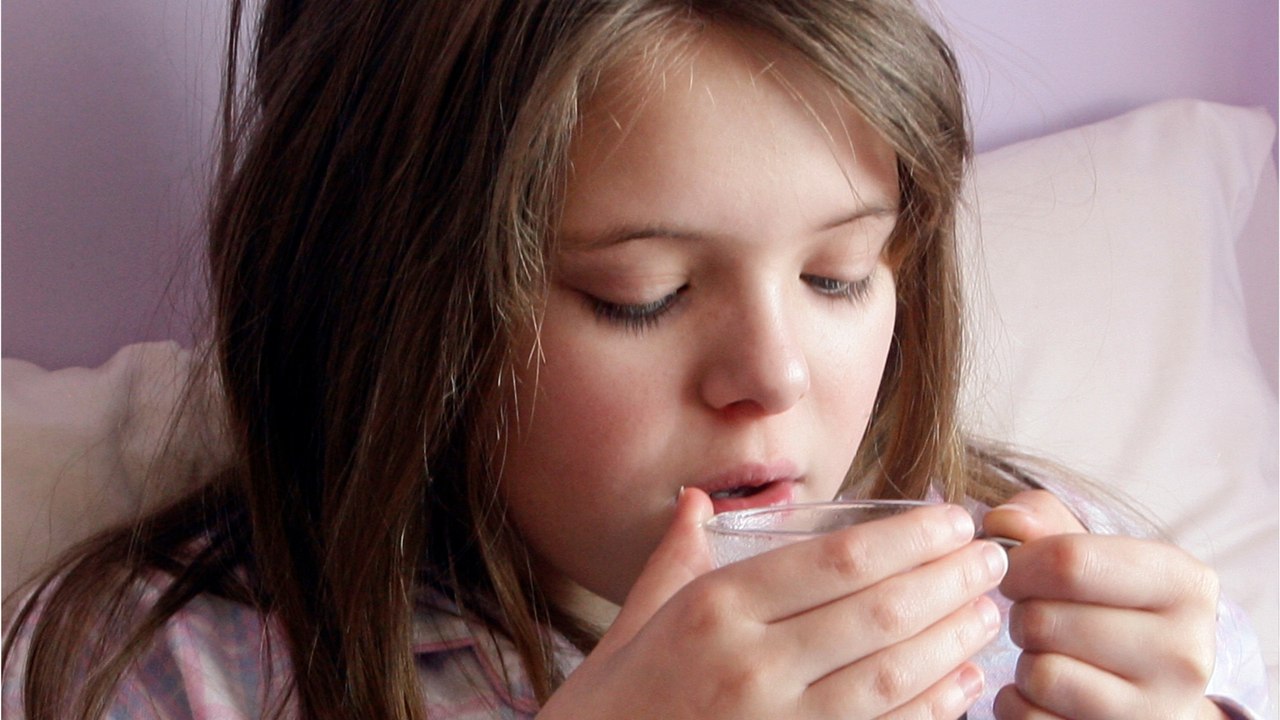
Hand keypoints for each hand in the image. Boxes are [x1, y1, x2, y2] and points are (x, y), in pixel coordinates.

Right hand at [539, 490, 1007, 719]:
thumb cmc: (611, 709)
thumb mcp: (632, 625)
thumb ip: (674, 559)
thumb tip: (697, 500)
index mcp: (713, 610)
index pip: (836, 561)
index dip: (909, 539)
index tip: (952, 520)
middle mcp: (751, 665)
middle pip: (877, 612)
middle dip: (948, 581)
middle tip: (992, 560)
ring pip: (892, 675)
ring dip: (953, 640)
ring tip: (987, 613)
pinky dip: (932, 709)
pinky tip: (962, 684)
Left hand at [983, 491, 1225, 719]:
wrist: (1153, 688)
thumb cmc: (1111, 605)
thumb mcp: (1094, 551)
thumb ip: (1042, 521)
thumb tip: (1003, 522)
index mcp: (1186, 585)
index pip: (1070, 561)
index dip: (1020, 563)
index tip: (1013, 569)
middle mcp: (1186, 652)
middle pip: (1046, 620)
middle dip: (1023, 613)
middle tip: (1038, 616)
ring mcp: (1158, 709)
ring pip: (1040, 673)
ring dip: (1023, 660)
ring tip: (1049, 652)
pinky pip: (1030, 717)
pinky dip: (1019, 702)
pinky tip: (1045, 692)